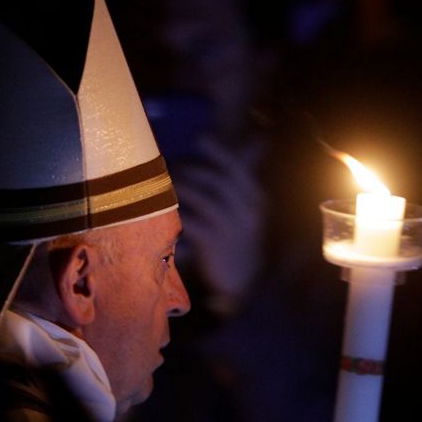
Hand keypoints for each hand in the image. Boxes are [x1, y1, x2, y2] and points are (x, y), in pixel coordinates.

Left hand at [172, 135, 264, 315]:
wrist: (242, 282)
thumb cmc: (241, 240)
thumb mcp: (250, 210)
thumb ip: (244, 181)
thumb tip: (255, 141)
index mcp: (256, 200)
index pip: (239, 169)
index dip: (219, 152)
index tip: (202, 139)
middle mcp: (246, 211)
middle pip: (218, 180)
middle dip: (193, 167)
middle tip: (173, 162)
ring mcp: (229, 227)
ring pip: (202, 198)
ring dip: (181, 186)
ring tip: (166, 182)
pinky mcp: (212, 243)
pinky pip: (190, 221)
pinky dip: (177, 212)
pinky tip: (165, 208)